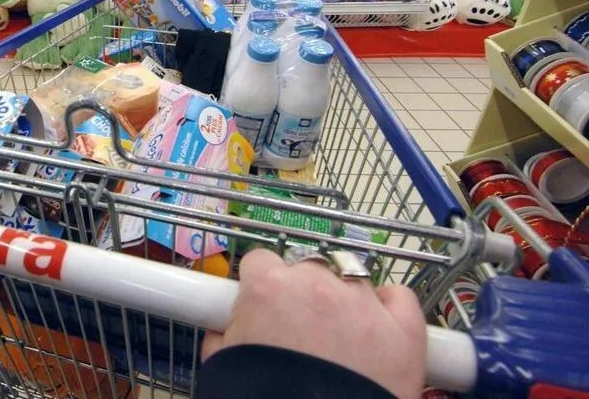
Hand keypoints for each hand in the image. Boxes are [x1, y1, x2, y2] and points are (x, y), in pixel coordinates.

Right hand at [202, 249, 425, 398]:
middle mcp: (316, 284)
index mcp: (267, 288)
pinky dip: (390, 307)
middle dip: (302, 294)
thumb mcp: (223, 366)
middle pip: (308, 268)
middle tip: (298, 332)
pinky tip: (378, 327)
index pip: (260, 261)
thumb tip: (224, 328)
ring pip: (351, 279)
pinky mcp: (403, 330)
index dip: (260, 285)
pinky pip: (400, 298)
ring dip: (343, 300)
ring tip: (339, 339)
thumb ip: (223, 334)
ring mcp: (363, 304)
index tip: (262, 307)